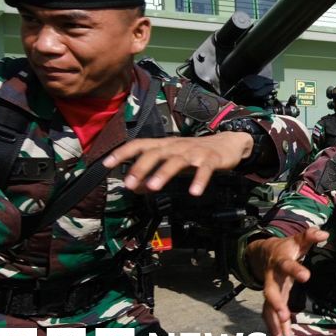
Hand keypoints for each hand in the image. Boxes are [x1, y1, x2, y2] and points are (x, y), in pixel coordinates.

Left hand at [104, 132, 254, 195]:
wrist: (229, 143)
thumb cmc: (196, 153)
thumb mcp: (173, 161)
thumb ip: (153, 172)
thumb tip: (132, 188)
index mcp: (166, 145)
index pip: (140, 144)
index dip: (123, 153)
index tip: (106, 164)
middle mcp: (177, 146)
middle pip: (156, 153)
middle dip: (140, 167)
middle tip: (129, 183)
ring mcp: (195, 152)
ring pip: (176, 161)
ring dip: (163, 173)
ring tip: (153, 187)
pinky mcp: (211, 159)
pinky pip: (204, 170)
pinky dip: (199, 180)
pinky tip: (194, 192)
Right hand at [246, 228, 328, 335]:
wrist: (262, 254)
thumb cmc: (285, 248)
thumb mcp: (297, 240)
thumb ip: (309, 236)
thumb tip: (324, 233)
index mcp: (280, 262)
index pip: (287, 266)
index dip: (295, 270)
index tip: (306, 276)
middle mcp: (272, 279)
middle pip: (271, 292)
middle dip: (276, 305)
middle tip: (284, 316)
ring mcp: (270, 292)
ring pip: (268, 310)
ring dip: (274, 325)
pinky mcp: (271, 301)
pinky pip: (271, 317)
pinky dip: (276, 330)